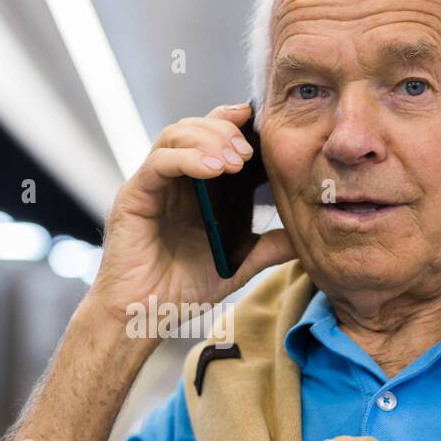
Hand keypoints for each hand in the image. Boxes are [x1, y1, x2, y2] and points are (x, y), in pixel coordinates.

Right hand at [86, 102, 295, 323]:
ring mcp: (152, 185)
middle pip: (195, 127)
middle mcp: (171, 180)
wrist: (145, 316)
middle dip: (226, 130)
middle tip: (251, 151)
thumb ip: (268, 245)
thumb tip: (307, 233)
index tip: (265, 125)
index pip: (213, 138)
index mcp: (194, 189)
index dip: (236, 125)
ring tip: (236, 160)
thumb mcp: (238, 264)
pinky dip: (187, 158)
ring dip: (209, 139)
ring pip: (175, 136)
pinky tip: (213, 168)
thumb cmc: (181, 290)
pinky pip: (159, 163)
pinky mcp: (134, 195)